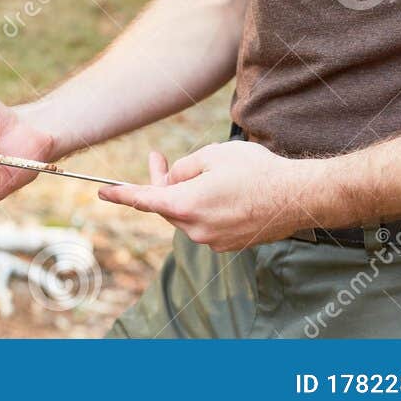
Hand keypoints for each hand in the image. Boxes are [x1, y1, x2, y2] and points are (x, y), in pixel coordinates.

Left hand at [98, 141, 323, 250]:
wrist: (297, 197)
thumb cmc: (255, 171)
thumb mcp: (212, 156)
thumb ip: (183, 168)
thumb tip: (171, 179)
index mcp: (185, 206)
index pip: (144, 199)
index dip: (121, 195)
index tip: (102, 194)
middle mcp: (195, 229)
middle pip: (166, 205)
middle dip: (160, 182)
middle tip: (159, 157)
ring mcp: (212, 240)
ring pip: (186, 214)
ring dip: (185, 194)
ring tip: (203, 171)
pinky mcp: (229, 244)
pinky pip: (205, 223)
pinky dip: (204, 207)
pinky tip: (222, 190)